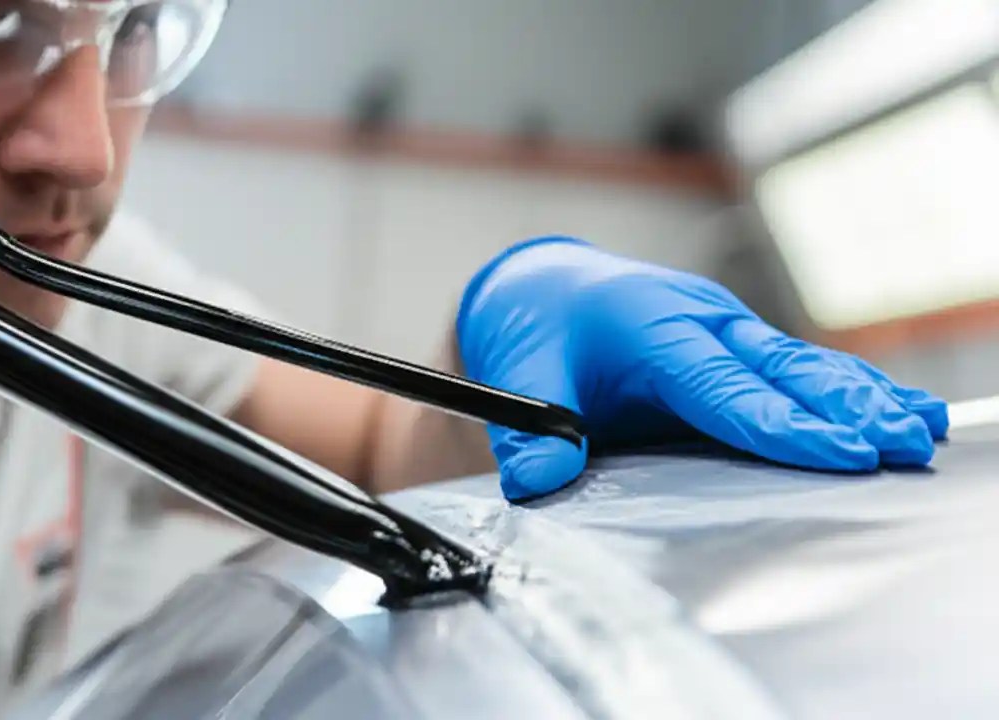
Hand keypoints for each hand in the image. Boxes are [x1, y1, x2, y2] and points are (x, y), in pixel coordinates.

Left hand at [457, 237, 948, 501]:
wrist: (546, 288)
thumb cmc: (539, 331)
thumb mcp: (520, 375)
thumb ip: (529, 431)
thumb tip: (539, 480)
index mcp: (652, 327)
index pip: (724, 386)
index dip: (785, 424)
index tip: (842, 452)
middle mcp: (700, 323)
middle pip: (783, 369)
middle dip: (847, 408)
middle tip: (904, 445)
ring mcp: (725, 330)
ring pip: (804, 364)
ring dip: (863, 397)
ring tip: (921, 430)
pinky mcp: (736, 345)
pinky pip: (798, 369)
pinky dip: (849, 389)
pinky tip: (898, 411)